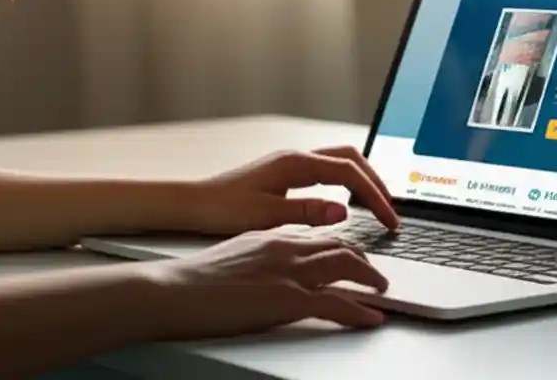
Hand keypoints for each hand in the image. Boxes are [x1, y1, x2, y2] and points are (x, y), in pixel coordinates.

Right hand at [143, 230, 387, 336]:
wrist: (174, 290)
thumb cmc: (193, 281)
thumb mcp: (233, 257)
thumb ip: (257, 258)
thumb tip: (267, 270)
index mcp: (272, 237)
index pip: (318, 237)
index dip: (341, 246)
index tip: (353, 254)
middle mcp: (287, 248)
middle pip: (341, 247)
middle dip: (364, 260)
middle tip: (376, 274)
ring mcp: (290, 272)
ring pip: (348, 267)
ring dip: (371, 280)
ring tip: (383, 292)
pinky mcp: (289, 299)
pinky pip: (338, 304)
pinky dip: (361, 312)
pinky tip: (372, 318)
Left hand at [162, 146, 399, 234]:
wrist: (193, 203)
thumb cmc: (222, 209)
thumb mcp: (266, 217)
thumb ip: (307, 212)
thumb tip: (344, 211)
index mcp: (295, 164)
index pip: (349, 173)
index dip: (375, 196)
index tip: (389, 219)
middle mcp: (296, 157)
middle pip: (352, 159)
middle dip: (377, 182)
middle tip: (392, 211)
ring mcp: (292, 163)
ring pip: (341, 161)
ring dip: (364, 179)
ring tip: (379, 205)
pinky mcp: (287, 173)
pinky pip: (328, 170)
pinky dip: (347, 182)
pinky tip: (349, 201)